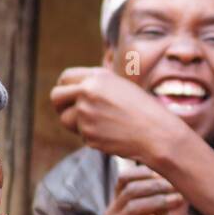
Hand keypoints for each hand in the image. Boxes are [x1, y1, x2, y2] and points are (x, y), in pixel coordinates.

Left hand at [51, 67, 184, 166]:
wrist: (158, 133)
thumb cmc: (144, 111)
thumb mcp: (120, 88)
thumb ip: (96, 87)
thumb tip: (72, 93)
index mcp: (97, 77)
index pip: (65, 78)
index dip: (65, 88)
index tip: (69, 97)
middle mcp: (88, 92)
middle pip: (56, 97)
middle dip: (60, 106)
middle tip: (71, 113)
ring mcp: (86, 114)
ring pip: (65, 120)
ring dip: (76, 125)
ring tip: (100, 125)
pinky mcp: (89, 134)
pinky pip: (82, 136)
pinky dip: (93, 137)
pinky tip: (112, 135)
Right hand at [105, 166, 184, 214]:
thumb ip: (159, 202)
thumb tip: (177, 183)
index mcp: (117, 204)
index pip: (123, 179)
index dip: (144, 173)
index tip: (165, 175)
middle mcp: (111, 214)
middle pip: (130, 191)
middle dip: (156, 186)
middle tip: (176, 187)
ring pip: (133, 208)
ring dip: (158, 202)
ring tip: (178, 201)